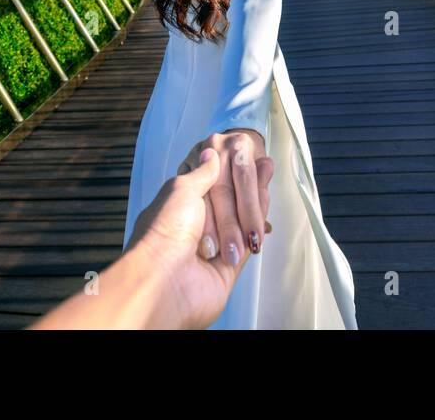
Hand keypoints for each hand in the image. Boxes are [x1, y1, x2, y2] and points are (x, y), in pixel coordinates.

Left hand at [131, 147, 274, 328]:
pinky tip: (267, 194)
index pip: (206, 184)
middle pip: (226, 199)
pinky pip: (248, 237)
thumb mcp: (182, 190)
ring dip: (254, 195)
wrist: (166, 278)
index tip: (241, 155)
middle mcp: (192, 225)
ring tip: (268, 167)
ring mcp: (212, 244)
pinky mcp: (229, 264)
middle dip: (243, 182)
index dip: (224, 169)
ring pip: (239, 217)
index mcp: (176, 206)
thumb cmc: (166, 230)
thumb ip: (203, 173)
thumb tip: (211, 154)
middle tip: (263, 162)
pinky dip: (258, 216)